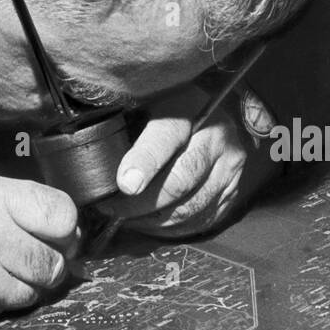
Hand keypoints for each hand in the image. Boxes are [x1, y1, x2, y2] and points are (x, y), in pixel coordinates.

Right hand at [0, 171, 78, 326]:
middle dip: (53, 260)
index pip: (62, 215)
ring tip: (6, 268)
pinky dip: (5, 298)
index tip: (59, 231)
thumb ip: (15, 201)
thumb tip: (61, 223)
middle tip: (38, 255)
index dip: (67, 227)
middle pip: (55, 261)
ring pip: (36, 290)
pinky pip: (9, 306)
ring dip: (30, 283)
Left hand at [111, 86, 281, 238]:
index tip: (124, 184)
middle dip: (141, 203)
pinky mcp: (232, 190)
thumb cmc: (167, 106)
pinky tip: (151, 225)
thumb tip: (97, 158)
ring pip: (191, 207)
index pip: (168, 137)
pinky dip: (173, 228)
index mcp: (192, 108)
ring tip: (127, 219)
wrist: (212, 111)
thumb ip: (126, 122)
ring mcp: (229, 167)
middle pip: (180, 181)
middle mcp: (217, 138)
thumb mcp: (146, 101)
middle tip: (112, 210)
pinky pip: (202, 219)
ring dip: (154, 220)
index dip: (145, 162)